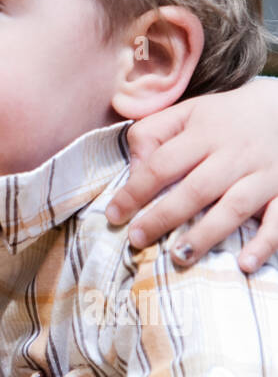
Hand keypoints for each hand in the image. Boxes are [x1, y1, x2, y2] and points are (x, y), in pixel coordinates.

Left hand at [105, 80, 277, 271]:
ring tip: (178, 257)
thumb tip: (132, 171)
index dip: (135, 190)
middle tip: (137, 239)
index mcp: (203, 132)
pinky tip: (245, 264)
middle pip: (196, 189)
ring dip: (206, 235)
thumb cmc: (225, 117)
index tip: (114, 213)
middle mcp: (233, 154)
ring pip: (234, 208)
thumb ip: (152, 134)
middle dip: (163, 217)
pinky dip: (264, 243)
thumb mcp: (187, 112)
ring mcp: (262, 174)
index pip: (163, 163)